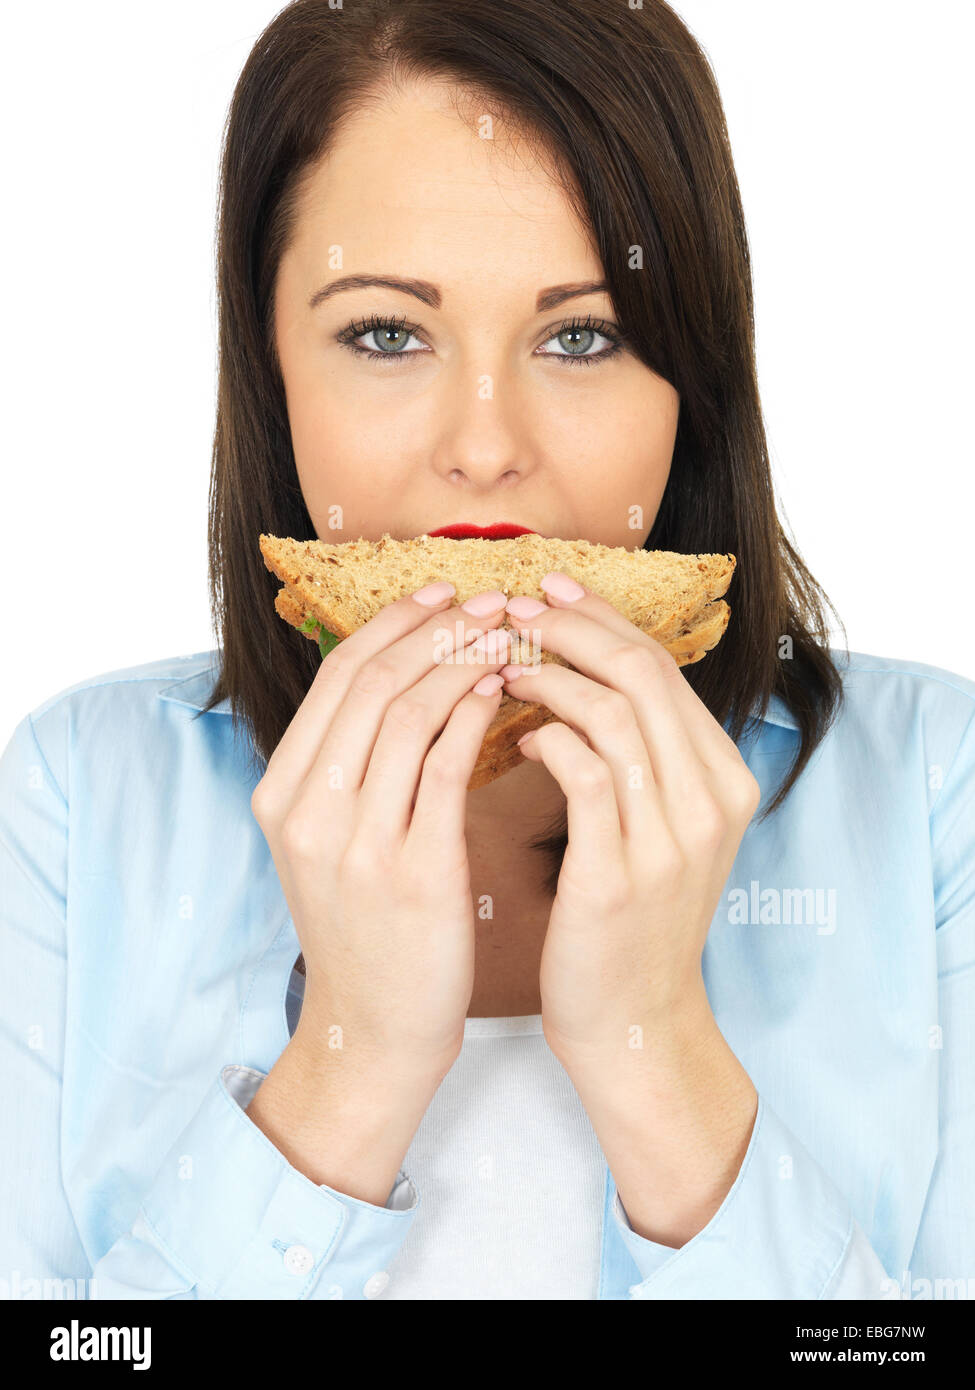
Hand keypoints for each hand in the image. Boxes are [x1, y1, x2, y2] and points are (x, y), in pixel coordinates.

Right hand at [250, 583, 512, 1077]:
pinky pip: (447, 767)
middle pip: (372, 681)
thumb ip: (348, 767)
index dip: (394, 622)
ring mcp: (356, 842)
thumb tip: (402, 678)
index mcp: (282, 795)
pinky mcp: (413, 871)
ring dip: (466, 660)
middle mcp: (307, 811)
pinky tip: (507, 693)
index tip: (443, 591)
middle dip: (438, 626)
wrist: (373, 1028)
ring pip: (409, 713)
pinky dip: (477, 717)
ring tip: (510, 635)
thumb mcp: (328, 843)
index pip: (337, 677)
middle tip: (492, 599)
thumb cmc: (366, 928)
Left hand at [500, 573, 761, 1064]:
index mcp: (724, 780)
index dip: (601, 619)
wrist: (634, 1023)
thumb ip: (642, 755)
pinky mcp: (621, 874)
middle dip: (571, 628)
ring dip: (550, 676)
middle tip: (512, 608)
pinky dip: (550, 737)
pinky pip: (587, 774)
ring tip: (500, 665)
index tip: (547, 589)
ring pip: (615, 712)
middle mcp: (710, 801)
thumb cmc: (628, 918)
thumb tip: (585, 671)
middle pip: (643, 674)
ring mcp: (671, 839)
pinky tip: (518, 733)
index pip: (663, 668)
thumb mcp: (659, 829)